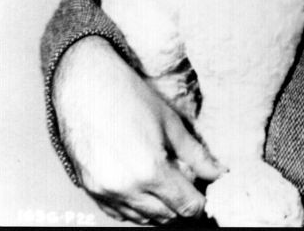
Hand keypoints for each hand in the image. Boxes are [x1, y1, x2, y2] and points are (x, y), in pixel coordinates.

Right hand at [54, 37, 225, 224]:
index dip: (200, 201)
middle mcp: (126, 189)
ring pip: (141, 219)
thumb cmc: (127, 96)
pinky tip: (143, 186)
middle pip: (165, 217)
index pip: (186, 206)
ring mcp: (105, 193)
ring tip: (166, 181)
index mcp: (150, 170)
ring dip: (159, 208)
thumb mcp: (170, 122)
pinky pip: (119, 213)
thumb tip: (219, 172)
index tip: (204, 190)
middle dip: (181, 204)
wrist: (84, 86)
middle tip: (187, 182)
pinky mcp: (90, 191)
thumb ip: (196, 154)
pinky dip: (135, 208)